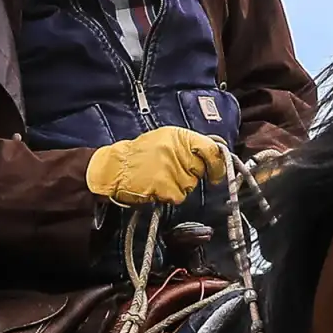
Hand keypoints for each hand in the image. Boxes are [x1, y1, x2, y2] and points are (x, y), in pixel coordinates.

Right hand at [86, 127, 226, 206]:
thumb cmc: (138, 155)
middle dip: (191, 175)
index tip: (217, 173)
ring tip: (160, 178)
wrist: (114, 168)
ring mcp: (170, 168)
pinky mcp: (164, 185)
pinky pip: (178, 196)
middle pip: (200, 170)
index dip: (218, 163)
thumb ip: (187, 145)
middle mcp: (176, 150)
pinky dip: (169, 196)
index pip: (210, 149)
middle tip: (173, 173)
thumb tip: (212, 153)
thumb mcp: (164, 139)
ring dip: (178, 186)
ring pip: (190, 185)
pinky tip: (157, 187)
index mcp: (178, 136)